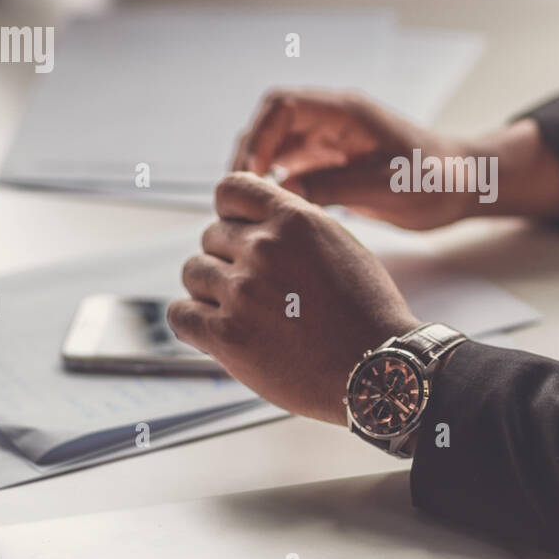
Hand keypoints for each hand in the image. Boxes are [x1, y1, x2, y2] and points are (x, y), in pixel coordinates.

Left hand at [169, 172, 418, 424]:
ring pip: (193, 273)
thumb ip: (295, 227)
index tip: (240, 232)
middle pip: (211, 236)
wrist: (377, 369)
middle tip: (256, 288)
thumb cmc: (366, 312)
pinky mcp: (227, 336)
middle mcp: (264, 248)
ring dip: (211, 290)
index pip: (230, 189)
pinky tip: (217, 331)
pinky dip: (193, 321)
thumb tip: (256, 222)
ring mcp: (242, 292)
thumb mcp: (339, 245)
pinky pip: (181, 315)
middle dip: (228, 258)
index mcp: (294, 219)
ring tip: (242, 312)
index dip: (231, 212)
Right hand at [232, 90, 479, 229]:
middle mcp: (334, 122)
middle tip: (240, 195)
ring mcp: (332, 142)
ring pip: (277, 147)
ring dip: (260, 173)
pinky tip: (274, 214)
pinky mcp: (334, 165)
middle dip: (250, 155)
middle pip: (272, 124)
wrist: (464, 186)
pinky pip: (293, 168)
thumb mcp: (388, 187)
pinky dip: (278, 187)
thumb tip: (285, 193)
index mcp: (347, 113)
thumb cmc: (437, 180)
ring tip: (250, 208)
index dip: (259, 136)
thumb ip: (336, 188)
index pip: (283, 106)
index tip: (253, 174)